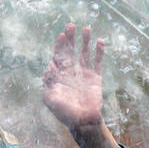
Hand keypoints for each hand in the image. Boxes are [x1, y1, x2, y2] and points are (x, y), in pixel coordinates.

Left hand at [41, 23, 127, 147]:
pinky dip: (99, 52)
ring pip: (84, 53)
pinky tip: (100, 41)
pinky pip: (97, 62)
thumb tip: (48, 67)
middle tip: (71, 25)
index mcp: (59, 76)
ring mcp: (83, 74)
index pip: (58, 56)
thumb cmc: (64, 113)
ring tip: (86, 29)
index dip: (59, 46)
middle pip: (70, 51)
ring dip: (85, 41)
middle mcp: (71, 72)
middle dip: (70, 39)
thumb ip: (49, 83)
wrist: (83, 122)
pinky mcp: (95, 78)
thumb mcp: (51, 99)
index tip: (62, 36)